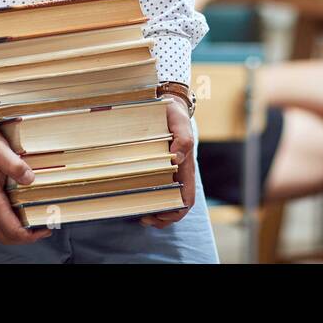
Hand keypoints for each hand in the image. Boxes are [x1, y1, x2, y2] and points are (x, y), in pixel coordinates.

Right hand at [0, 126, 52, 244]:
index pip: (11, 228)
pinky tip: (10, 221)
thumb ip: (16, 167)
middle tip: (40, 232)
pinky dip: (1, 228)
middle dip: (22, 239)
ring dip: (11, 235)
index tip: (44, 230)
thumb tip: (30, 180)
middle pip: (2, 235)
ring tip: (28, 229)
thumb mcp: (1, 151)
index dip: (29, 235)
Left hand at [141, 95, 194, 226]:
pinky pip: (155, 186)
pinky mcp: (158, 166)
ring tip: (137, 211)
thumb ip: (182, 138)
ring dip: (154, 210)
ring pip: (165, 199)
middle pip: (176, 205)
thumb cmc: (175, 115)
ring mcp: (169, 171)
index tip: (158, 213)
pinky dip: (147, 196)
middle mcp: (179, 173)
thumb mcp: (179, 122)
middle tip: (143, 218)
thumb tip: (177, 158)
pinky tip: (135, 195)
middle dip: (161, 217)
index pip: (187, 198)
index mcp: (186, 167)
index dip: (175, 211)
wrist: (169, 104)